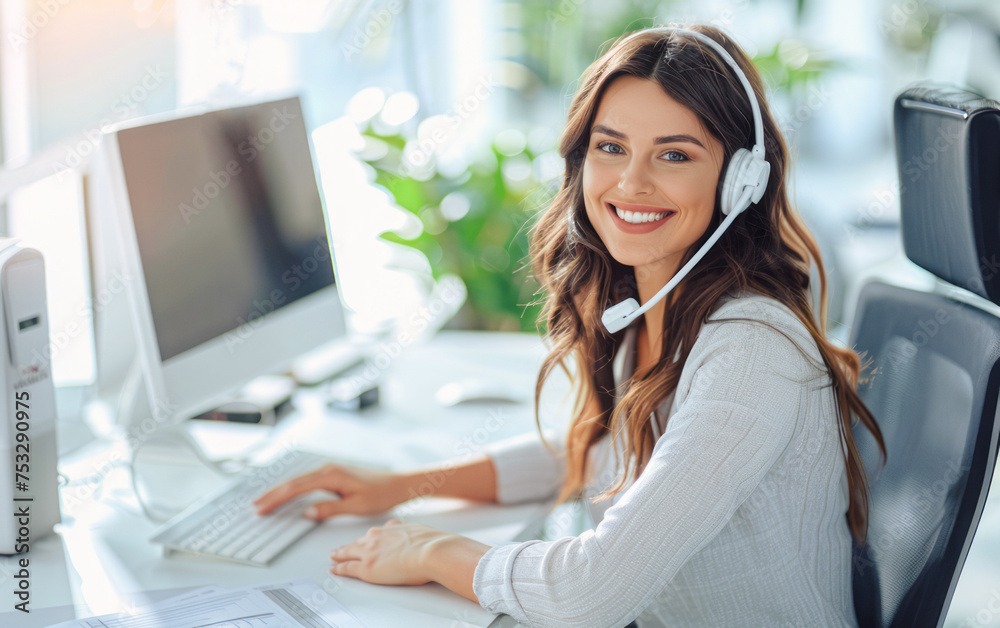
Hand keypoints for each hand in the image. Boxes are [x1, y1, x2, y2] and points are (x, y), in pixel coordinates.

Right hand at [254, 463, 406, 519]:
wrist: (397, 483)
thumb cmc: (381, 494)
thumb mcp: (356, 506)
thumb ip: (330, 509)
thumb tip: (307, 512)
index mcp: (331, 476)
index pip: (296, 488)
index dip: (276, 499)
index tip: (262, 508)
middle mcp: (328, 470)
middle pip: (293, 482)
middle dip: (272, 495)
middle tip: (255, 507)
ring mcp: (329, 471)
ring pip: (298, 481)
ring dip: (280, 491)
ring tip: (263, 502)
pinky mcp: (332, 475)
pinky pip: (306, 481)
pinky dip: (293, 489)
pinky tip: (286, 495)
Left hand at [329, 518, 452, 585]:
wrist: (432, 551)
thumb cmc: (432, 544)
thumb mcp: (421, 531)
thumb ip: (413, 533)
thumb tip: (417, 536)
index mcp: (391, 528)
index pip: (374, 534)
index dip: (367, 539)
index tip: (364, 540)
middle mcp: (377, 537)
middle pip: (358, 542)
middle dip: (349, 546)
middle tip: (340, 549)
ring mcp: (370, 552)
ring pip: (348, 552)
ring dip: (339, 555)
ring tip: (333, 558)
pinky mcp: (366, 567)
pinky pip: (347, 567)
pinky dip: (338, 569)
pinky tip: (334, 570)